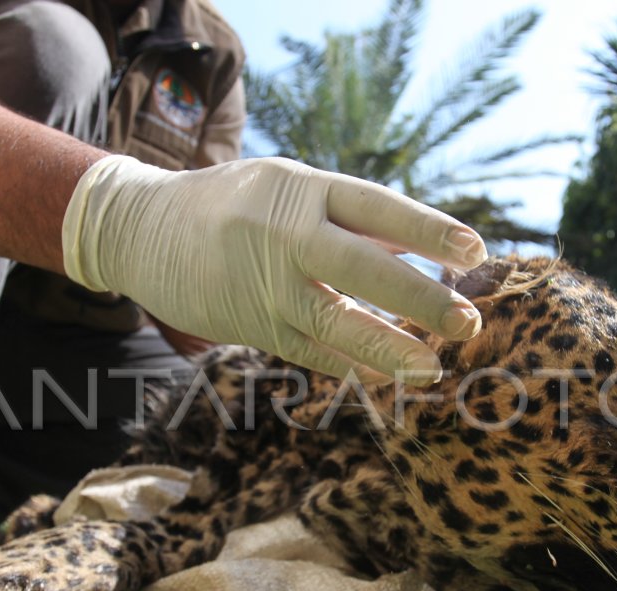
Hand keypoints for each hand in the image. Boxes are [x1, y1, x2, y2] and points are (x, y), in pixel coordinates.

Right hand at [62, 156, 487, 385]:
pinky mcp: (250, 323)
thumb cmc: (230, 203)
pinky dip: (347, 367)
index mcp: (300, 188)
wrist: (142, 231)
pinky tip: (384, 379)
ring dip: (389, 348)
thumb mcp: (287, 186)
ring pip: (335, 322)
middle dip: (420, 298)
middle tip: (467, 323)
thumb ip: (350, 215)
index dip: (426, 230)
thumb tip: (420, 242)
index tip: (474, 251)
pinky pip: (307, 351)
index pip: (376, 207)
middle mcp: (284, 234)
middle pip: (363, 268)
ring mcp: (264, 282)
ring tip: (433, 368)